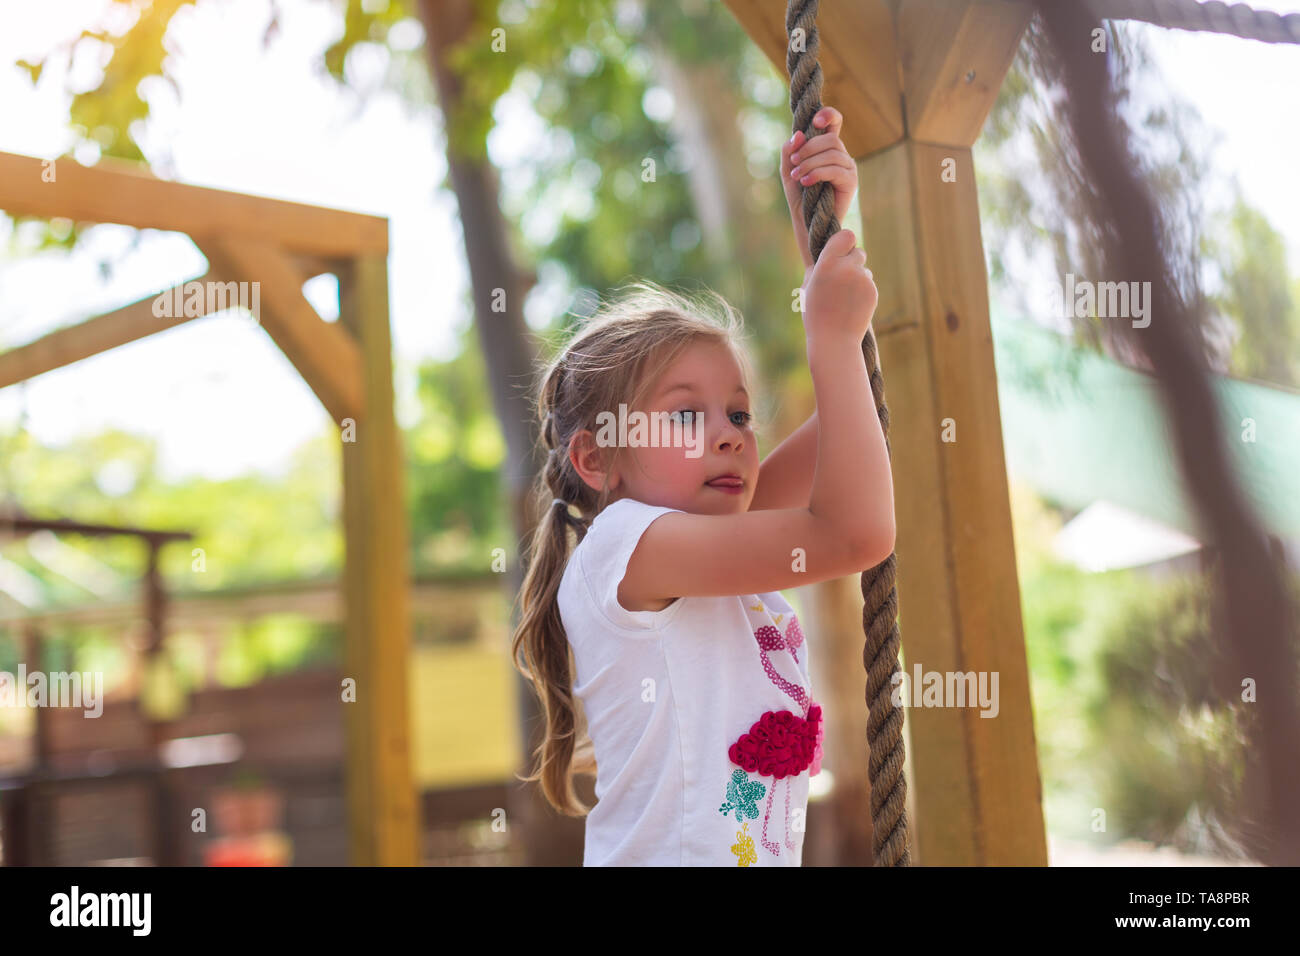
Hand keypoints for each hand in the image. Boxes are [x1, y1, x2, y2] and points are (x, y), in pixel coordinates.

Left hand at [781, 106, 857, 271]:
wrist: (808, 224)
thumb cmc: (800, 198)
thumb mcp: (789, 171)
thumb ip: (790, 152)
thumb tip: (800, 134)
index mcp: (827, 148)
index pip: (834, 122)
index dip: (828, 115)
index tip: (814, 122)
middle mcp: (841, 155)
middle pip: (830, 138)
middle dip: (809, 149)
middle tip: (794, 164)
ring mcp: (848, 167)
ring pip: (832, 152)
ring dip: (810, 163)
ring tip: (797, 177)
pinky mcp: (851, 182)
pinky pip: (836, 169)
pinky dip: (818, 173)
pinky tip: (806, 183)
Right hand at [803, 228, 876, 345]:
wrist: (834, 341)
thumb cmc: (815, 315)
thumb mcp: (808, 289)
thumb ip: (817, 269)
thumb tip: (825, 254)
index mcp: (826, 264)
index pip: (846, 236)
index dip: (845, 242)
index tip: (842, 249)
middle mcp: (846, 268)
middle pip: (858, 252)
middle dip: (853, 261)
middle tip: (843, 276)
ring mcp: (862, 280)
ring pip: (864, 269)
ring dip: (857, 278)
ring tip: (844, 298)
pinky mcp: (872, 291)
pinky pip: (869, 283)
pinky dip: (862, 291)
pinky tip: (851, 306)